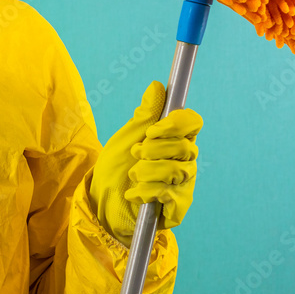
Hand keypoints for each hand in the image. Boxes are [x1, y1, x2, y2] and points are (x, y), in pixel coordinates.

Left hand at [89, 81, 203, 246]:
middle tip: (135, 154)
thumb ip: (145, 115)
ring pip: (176, 171)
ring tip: (132, 175)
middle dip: (153, 150)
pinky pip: (170, 195)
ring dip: (146, 171)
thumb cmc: (116, 167)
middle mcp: (185, 160)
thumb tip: (156, 86)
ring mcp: (184, 185)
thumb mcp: (127, 137)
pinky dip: (146, 192)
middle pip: (185, 146)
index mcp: (175, 139)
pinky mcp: (177, 208)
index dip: (176, 124)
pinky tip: (133, 194)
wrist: (101, 201)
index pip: (193, 123)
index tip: (152, 131)